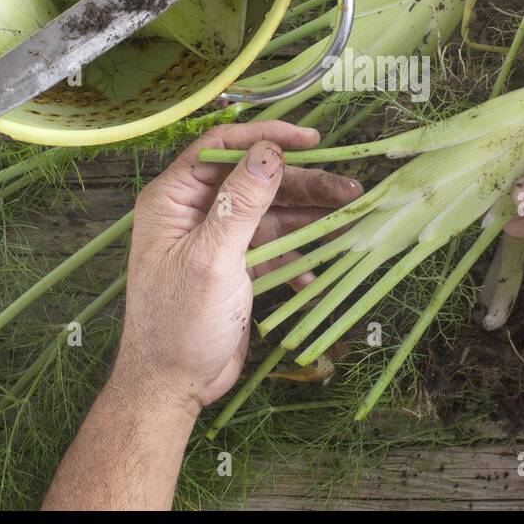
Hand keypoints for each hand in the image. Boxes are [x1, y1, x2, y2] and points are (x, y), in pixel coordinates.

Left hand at [114, 120, 362, 412]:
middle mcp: (194, 211)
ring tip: (350, 216)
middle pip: (256, 179)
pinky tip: (320, 266)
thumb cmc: (178, 324)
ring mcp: (218, 239)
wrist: (172, 386)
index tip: (310, 140)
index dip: (266, 137)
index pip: (222, 147)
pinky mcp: (237, 266)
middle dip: (302, 183)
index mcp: (173, 198)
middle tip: (348, 188)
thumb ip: (241, 203)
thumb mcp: (212, 259)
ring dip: (309, 216)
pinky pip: (274, 246)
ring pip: (271, 212)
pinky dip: (299, 253)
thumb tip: (269, 152)